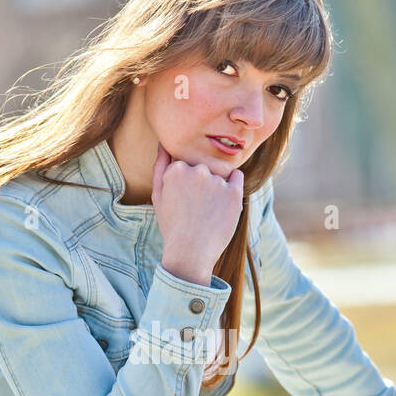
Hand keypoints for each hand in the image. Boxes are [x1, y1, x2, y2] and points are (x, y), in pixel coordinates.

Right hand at [153, 144, 243, 285]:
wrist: (191, 253)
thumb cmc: (172, 226)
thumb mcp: (158, 195)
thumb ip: (160, 166)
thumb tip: (164, 143)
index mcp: (177, 169)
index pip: (188, 163)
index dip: (188, 182)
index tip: (185, 200)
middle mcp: (197, 171)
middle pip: (205, 166)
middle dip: (203, 182)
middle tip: (197, 208)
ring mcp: (217, 181)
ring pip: (220, 172)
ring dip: (218, 186)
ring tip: (209, 211)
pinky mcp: (234, 193)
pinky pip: (237, 177)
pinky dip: (233, 185)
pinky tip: (224, 203)